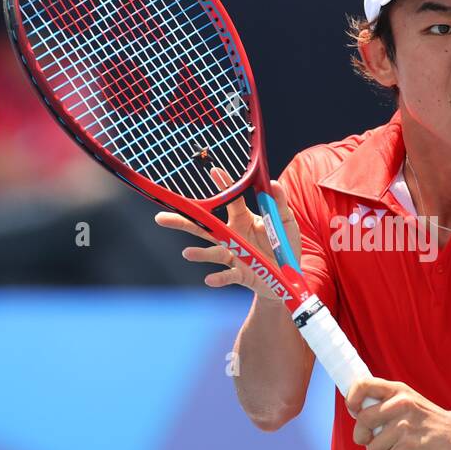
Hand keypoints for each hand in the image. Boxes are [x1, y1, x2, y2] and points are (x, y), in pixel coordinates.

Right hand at [154, 168, 302, 301]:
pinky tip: (209, 278)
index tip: (215, 170)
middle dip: (183, 222)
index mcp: (242, 219)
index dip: (223, 185)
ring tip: (187, 253)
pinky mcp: (241, 275)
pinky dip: (218, 278)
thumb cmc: (284, 245)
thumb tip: (273, 183)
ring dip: (199, 253)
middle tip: (162, 216)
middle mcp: (233, 237)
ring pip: (213, 252)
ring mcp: (235, 256)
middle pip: (205, 227)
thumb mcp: (285, 221)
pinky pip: (228, 276)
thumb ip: (279, 203)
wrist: (288, 277)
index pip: (229, 200)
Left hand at [345, 378, 450, 449]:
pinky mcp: (411, 447)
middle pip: (362, 420)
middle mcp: (402, 404)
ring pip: (372, 447)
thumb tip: (357, 416)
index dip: (351, 400)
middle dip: (361, 437)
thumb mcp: (410, 401)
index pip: (362, 385)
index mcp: (398, 390)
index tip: (355, 413)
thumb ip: (387, 403)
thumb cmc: (428, 422)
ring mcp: (406, 426)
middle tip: (369, 443)